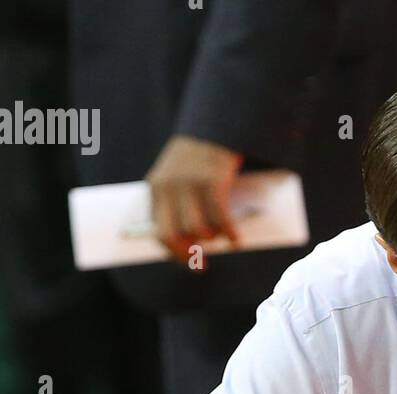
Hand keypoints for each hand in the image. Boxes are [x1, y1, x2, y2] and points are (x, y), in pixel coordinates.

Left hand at [146, 134, 243, 263]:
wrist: (215, 123)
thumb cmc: (201, 156)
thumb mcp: (179, 175)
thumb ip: (179, 200)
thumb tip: (193, 237)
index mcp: (156, 186)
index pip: (158, 230)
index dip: (173, 252)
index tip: (188, 263)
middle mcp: (169, 186)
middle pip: (174, 235)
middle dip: (189, 254)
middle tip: (203, 263)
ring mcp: (189, 183)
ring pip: (198, 229)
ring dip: (213, 239)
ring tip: (223, 237)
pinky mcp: (211, 181)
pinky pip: (220, 218)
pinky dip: (230, 233)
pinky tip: (237, 240)